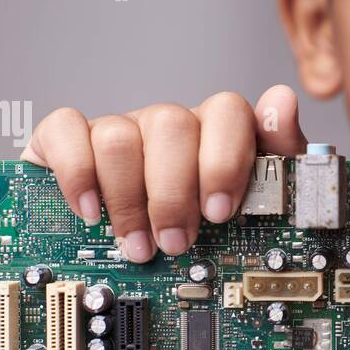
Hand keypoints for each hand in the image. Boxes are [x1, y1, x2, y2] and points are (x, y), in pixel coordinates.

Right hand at [20, 84, 306, 260]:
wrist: (136, 241)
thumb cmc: (201, 221)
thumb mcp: (254, 206)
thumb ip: (279, 161)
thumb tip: (283, 103)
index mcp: (217, 132)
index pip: (227, 111)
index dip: (224, 160)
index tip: (220, 211)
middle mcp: (169, 125)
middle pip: (171, 124)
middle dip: (174, 192)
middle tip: (177, 242)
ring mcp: (121, 128)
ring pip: (119, 136)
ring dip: (129, 200)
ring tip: (139, 246)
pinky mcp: (70, 139)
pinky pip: (66, 129)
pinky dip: (77, 174)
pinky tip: (92, 211)